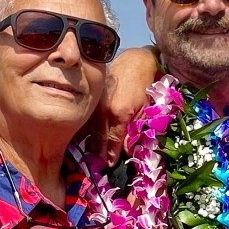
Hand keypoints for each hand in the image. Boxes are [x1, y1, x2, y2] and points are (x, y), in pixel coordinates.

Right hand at [89, 47, 157, 164]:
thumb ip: (135, 130)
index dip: (110, 154)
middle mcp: (104, 110)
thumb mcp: (145, 110)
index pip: (113, 140)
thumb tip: (128, 149)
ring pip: (88, 128)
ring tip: (88, 156)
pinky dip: (84, 128)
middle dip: (97, 152)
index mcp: (119, 114)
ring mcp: (95, 103)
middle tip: (96, 166)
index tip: (109, 165)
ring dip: (88, 142)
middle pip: (98, 137)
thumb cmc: (143, 86)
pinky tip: (82, 138)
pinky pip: (85, 117)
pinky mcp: (91, 97)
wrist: (134, 63)